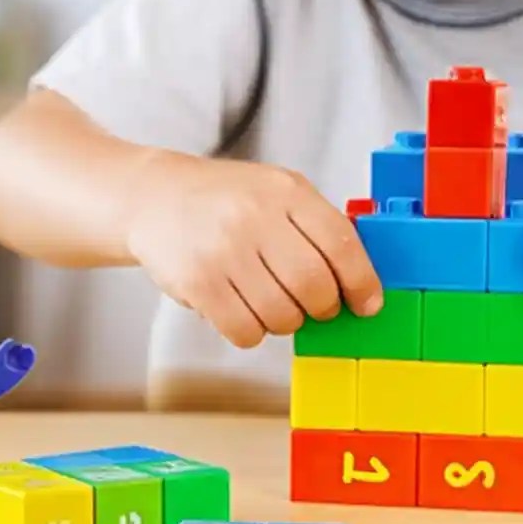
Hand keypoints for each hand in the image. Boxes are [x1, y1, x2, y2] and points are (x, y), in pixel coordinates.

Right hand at [123, 153, 382, 347]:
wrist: (154, 196)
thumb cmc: (228, 201)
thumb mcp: (278, 192)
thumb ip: (318, 227)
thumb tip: (362, 284)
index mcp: (285, 191)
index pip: (341, 243)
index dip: (362, 281)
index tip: (368, 304)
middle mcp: (254, 216)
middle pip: (314, 286)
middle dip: (324, 307)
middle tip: (317, 306)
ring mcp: (223, 249)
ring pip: (281, 315)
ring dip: (287, 321)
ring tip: (274, 303)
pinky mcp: (197, 282)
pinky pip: (245, 331)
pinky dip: (253, 332)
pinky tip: (244, 311)